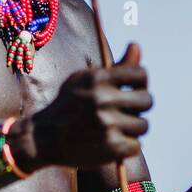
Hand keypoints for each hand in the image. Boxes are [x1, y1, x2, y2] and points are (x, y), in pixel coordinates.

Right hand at [10, 43, 151, 170]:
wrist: (44, 137)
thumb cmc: (69, 105)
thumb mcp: (86, 80)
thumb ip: (117, 66)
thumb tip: (136, 45)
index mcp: (98, 78)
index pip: (141, 74)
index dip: (140, 84)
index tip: (131, 91)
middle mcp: (103, 99)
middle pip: (147, 101)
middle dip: (138, 108)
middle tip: (124, 113)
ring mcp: (107, 124)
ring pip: (143, 125)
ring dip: (132, 129)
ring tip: (116, 129)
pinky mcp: (111, 147)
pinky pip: (136, 145)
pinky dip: (126, 147)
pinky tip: (112, 143)